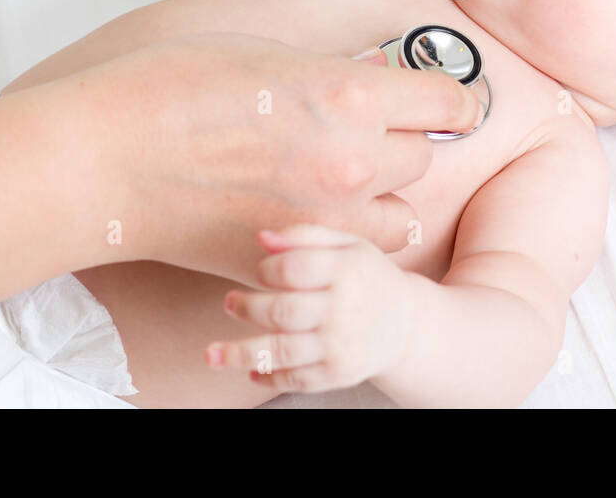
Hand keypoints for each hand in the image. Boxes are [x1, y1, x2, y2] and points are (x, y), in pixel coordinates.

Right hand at [70, 33, 482, 283]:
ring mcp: (326, 219)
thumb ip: (335, 74)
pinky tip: (311, 215)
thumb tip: (374, 81)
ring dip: (383, 198)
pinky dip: (346, 239)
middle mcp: (353, 161)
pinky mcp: (295, 258)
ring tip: (342, 181)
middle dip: (400, 143)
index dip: (447, 99)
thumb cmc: (176, 86)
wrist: (109, 156)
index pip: (451, 100)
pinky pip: (353, 254)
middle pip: (423, 156)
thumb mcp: (270, 53)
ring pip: (401, 214)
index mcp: (352, 95)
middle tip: (361, 133)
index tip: (437, 102)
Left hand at [206, 226, 414, 392]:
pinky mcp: (338, 374)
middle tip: (230, 303)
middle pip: (282, 311)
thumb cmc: (365, 276)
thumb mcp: (347, 244)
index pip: (294, 268)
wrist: (403, 324)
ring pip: (281, 352)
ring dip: (240, 353)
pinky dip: (268, 377)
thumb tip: (261, 237)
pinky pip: (295, 379)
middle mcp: (345, 309)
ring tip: (212, 354)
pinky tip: (251, 370)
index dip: (267, 269)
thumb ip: (305, 235)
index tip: (260, 272)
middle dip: (248, 308)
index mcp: (348, 269)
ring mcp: (341, 346)